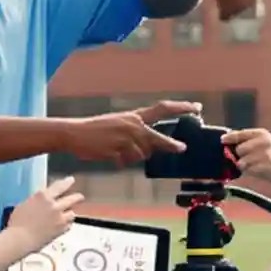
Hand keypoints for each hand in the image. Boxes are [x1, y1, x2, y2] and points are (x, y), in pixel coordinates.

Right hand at [7, 176, 83, 249]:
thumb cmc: (17, 223)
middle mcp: (54, 205)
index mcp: (43, 196)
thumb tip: (42, 200)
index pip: (60, 186)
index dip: (67, 182)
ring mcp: (59, 218)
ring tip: (68, 214)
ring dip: (70, 212)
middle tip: (79, 197)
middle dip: (77, 197)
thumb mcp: (24, 205)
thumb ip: (37, 200)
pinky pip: (69, 225)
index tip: (71, 180)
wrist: (20, 239)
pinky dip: (67, 224)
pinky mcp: (61, 230)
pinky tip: (63, 225)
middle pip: (72, 198)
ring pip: (72, 213)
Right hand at [65, 101, 201, 165]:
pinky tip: (109, 154)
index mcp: (134, 116)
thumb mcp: (119, 124)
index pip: (163, 108)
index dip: (181, 107)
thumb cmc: (97, 130)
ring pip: (141, 155)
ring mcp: (125, 139)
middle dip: (170, 145)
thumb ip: (136, 133)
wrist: (74, 133)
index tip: (196, 107)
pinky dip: (119, 161)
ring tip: (116, 149)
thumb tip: (150, 148)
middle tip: (182, 148)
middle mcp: (132, 125)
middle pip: (157, 139)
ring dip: (131, 156)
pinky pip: (125, 162)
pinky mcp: (116, 151)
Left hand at [220, 128, 270, 182]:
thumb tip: (225, 141)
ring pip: (241, 162)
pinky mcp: (265, 166)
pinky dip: (250, 172)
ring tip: (255, 165)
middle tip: (249, 159)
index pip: (239, 134)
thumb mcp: (262, 141)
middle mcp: (263, 142)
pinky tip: (260, 170)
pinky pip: (248, 171)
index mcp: (261, 133)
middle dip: (239, 156)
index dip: (229, 138)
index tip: (222, 140)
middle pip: (239, 149)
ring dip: (245, 166)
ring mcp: (265, 154)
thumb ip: (246, 140)